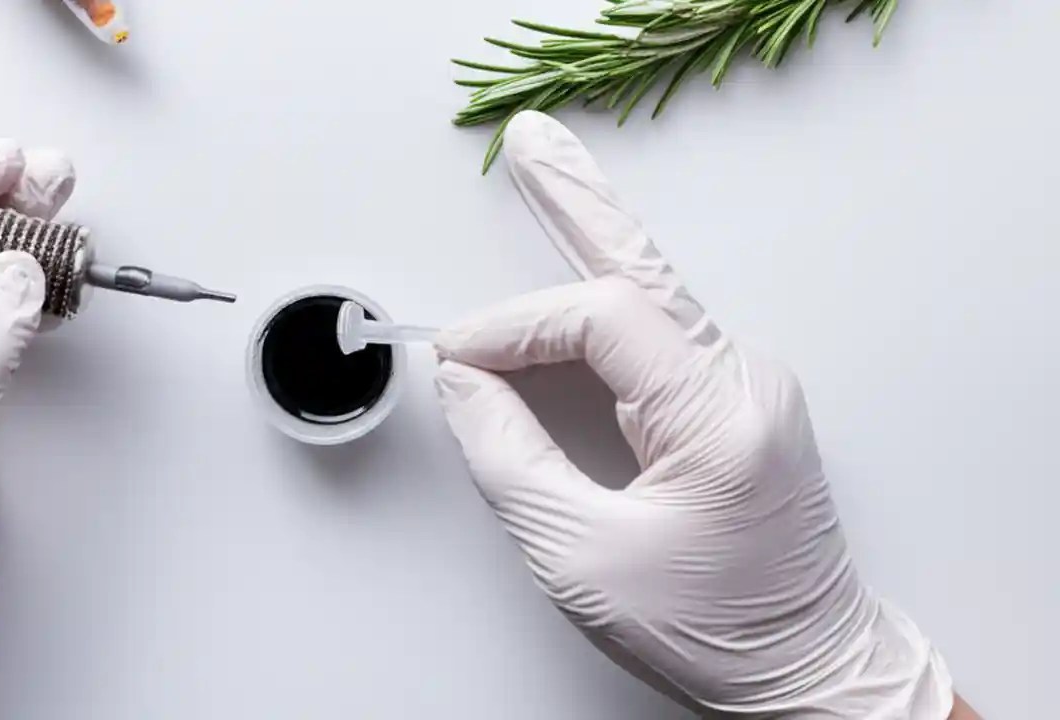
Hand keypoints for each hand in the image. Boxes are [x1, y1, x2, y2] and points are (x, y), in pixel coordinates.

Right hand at [436, 112, 957, 717]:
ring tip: (544, 182)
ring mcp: (747, 385)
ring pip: (652, 292)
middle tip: (527, 146)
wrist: (809, 668)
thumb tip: (469, 386)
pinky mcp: (735, 399)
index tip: (458, 358)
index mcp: (719, 419)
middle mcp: (745, 382)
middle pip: (643, 268)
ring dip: (589, 241)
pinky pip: (658, 332)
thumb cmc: (714, 632)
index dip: (515, 324)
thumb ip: (511, 460)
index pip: (601, 320)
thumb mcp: (582, 559)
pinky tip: (568, 286)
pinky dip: (598, 309)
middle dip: (579, 202)